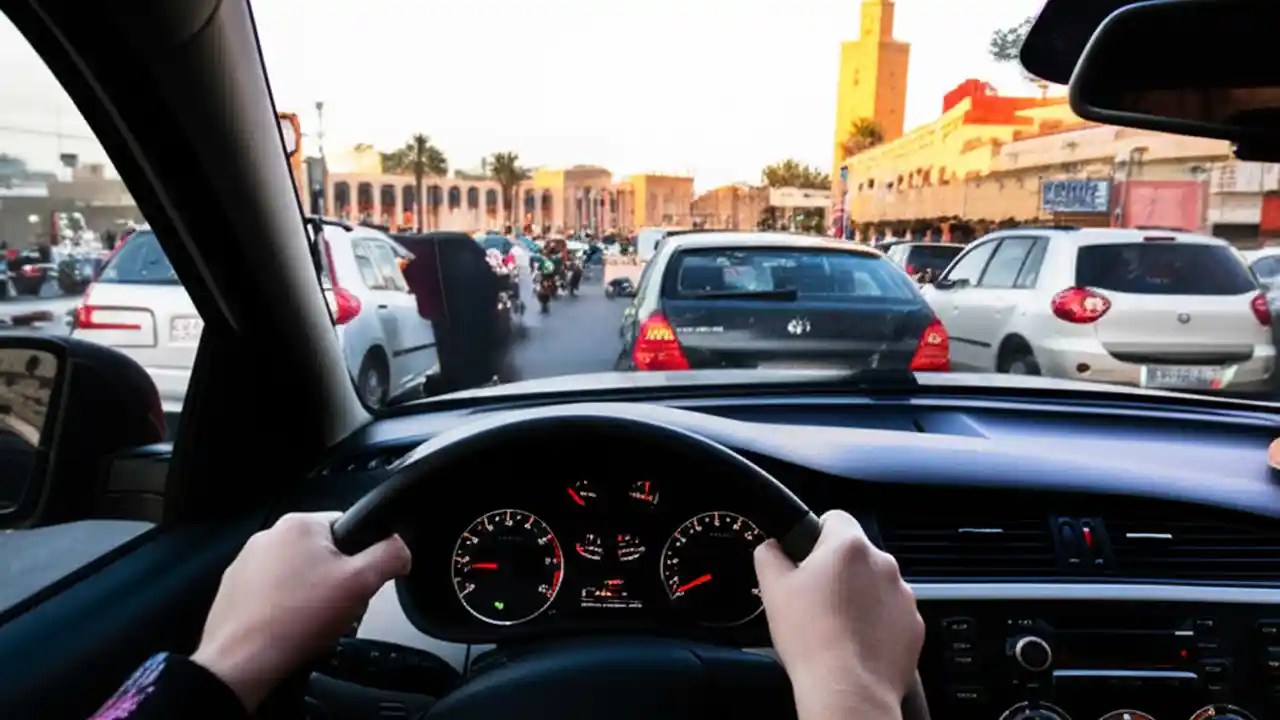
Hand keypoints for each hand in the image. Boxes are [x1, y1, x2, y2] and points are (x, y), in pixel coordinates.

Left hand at [191, 512, 411, 710]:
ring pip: (298, 575)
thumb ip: (390, 556)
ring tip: (310, 623)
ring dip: (310, 596)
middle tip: (336, 608)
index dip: (362, 557)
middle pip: (323, 553)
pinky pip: (273, 594)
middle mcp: (268, 536)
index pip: (348, 527)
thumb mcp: (361, 584)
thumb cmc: (295, 621)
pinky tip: (289, 628)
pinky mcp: (235, 589)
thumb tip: (401, 548)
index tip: (357, 584)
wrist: (242, 662)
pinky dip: (284, 608)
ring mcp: (246, 563)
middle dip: (335, 581)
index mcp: (299, 524)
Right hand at [754, 510, 922, 719]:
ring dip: (860, 596)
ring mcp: (903, 595)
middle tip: (816, 598)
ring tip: (837, 624)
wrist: (846, 689)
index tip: (807, 559)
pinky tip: (856, 640)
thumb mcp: (773, 588)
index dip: (817, 536)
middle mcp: (883, 564)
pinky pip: (892, 613)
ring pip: (876, 584)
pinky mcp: (914, 624)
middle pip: (856, 554)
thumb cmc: (811, 638)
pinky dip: (877, 622)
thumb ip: (769, 554)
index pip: (834, 517)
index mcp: (848, 546)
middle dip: (838, 571)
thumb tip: (772, 546)